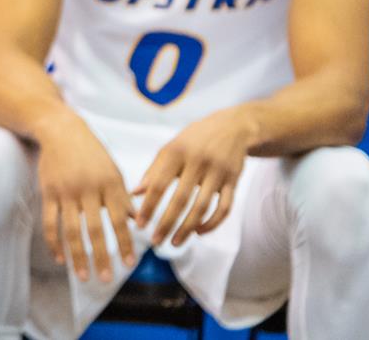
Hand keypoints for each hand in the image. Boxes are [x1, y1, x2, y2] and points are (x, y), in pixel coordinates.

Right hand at [37, 114, 138, 281]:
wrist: (60, 129)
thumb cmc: (92, 152)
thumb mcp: (113, 170)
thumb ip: (123, 196)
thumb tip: (138, 220)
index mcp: (109, 183)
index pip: (120, 219)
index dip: (125, 243)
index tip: (129, 264)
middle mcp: (89, 188)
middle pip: (96, 229)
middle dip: (102, 256)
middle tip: (106, 279)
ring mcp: (66, 191)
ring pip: (72, 230)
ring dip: (78, 256)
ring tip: (84, 276)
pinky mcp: (48, 192)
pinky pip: (50, 222)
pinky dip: (54, 243)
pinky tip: (60, 259)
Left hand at [132, 108, 254, 246]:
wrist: (232, 127)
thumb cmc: (193, 140)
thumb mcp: (171, 148)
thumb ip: (153, 170)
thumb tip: (135, 194)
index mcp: (177, 152)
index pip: (158, 184)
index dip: (148, 206)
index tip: (139, 225)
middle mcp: (198, 161)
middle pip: (180, 199)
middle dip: (166, 223)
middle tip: (155, 242)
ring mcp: (218, 172)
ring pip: (202, 207)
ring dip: (187, 228)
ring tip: (174, 242)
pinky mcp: (233, 181)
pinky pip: (224, 208)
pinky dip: (212, 223)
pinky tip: (199, 232)